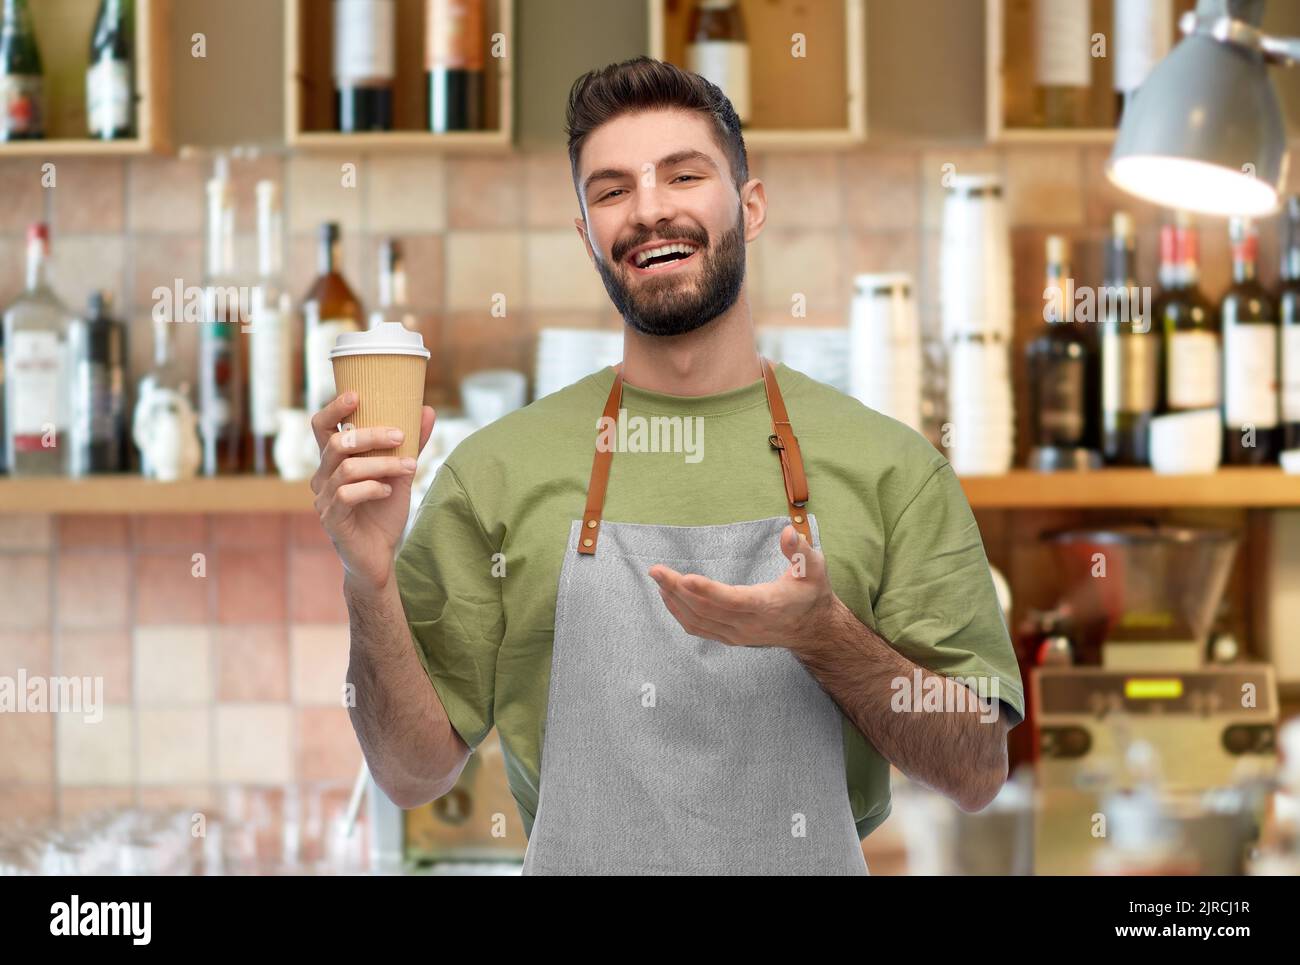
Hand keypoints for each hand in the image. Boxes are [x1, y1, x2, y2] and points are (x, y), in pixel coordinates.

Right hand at [310, 392, 435, 593]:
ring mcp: (324, 499)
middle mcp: (323, 476)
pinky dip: (373, 488)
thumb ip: (411, 444)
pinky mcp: (332, 520)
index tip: (357, 394)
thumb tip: (427, 409)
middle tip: (401, 435)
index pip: (321, 426)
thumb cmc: (383, 512)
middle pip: (337, 443)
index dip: (333, 408)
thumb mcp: (400, 474)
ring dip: (382, 464)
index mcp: (334, 461)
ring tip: (410, 467)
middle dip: (371, 435)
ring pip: (347, 469)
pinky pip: (347, 496)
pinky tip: (389, 492)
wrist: (378, 556)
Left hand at [648, 524, 839, 652]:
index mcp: (767, 606)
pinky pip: (698, 629)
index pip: (733, 600)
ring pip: (697, 621)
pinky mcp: (729, 638)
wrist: (813, 630)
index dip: (708, 591)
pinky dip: (680, 614)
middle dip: (677, 589)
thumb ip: (801, 550)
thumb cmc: (811, 593)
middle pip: (706, 610)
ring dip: (674, 601)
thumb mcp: (814, 567)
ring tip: (658, 579)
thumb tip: (787, 532)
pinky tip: (668, 596)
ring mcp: (736, 635)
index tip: (686, 578)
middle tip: (656, 570)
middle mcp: (748, 625)